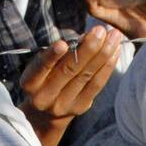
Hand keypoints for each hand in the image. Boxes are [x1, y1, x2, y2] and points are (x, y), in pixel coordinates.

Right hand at [20, 25, 122, 145]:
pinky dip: (107, 66)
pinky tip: (115, 51)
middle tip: (101, 30)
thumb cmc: (42, 80)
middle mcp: (46, 96)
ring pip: (87, 76)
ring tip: (114, 36)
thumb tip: (84, 37)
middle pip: (70, 70)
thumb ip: (54, 55)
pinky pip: (97, 84)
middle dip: (88, 48)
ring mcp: (65, 104)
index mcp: (31, 83)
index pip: (42, 67)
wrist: (45, 114)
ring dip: (103, 54)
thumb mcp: (38, 68)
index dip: (52, 56)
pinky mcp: (81, 107)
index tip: (62, 43)